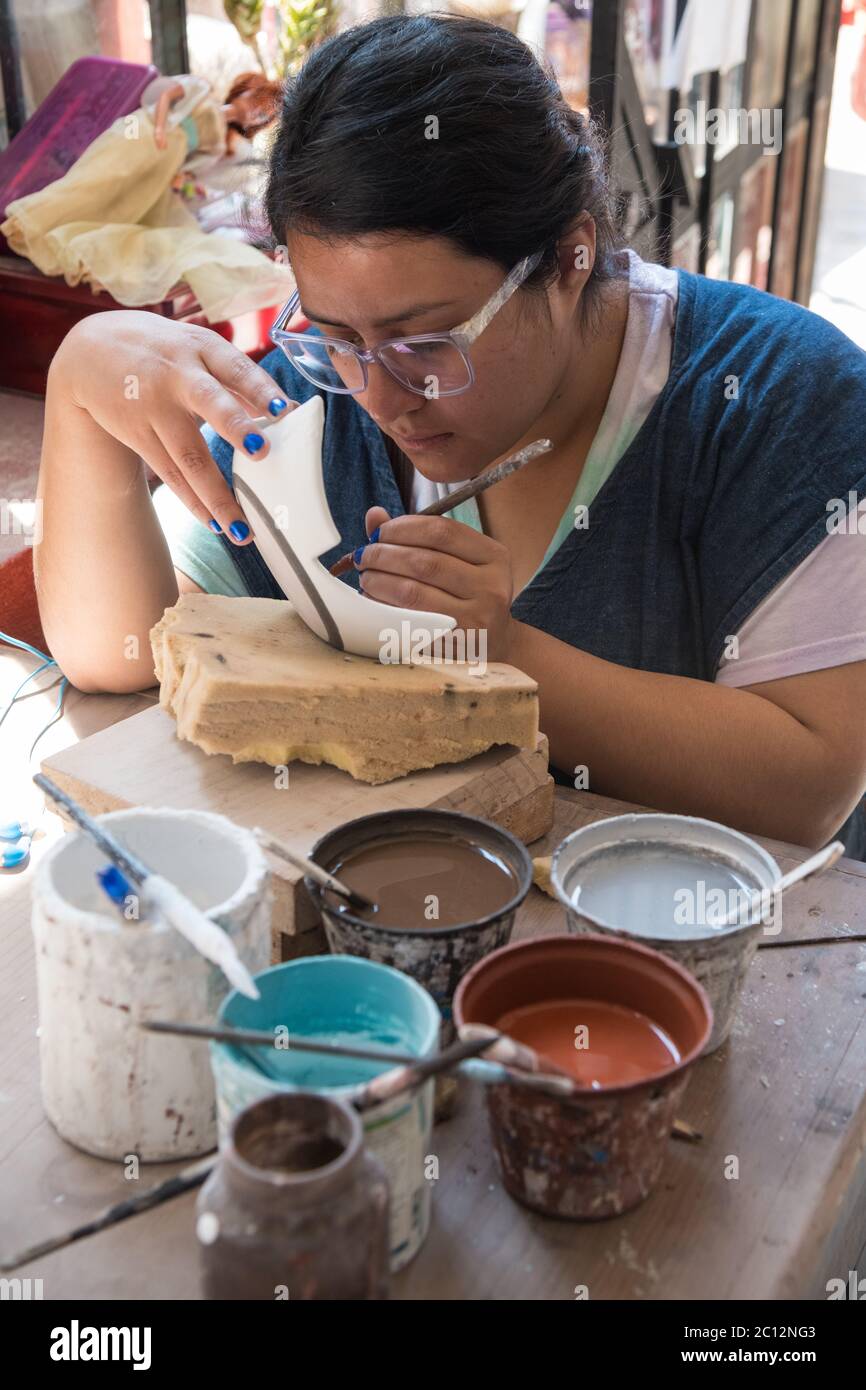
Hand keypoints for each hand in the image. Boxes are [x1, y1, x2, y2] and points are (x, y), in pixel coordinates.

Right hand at [52, 312, 296, 542]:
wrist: (88, 351)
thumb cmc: (161, 351)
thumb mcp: (196, 349)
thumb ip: (236, 378)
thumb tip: (284, 411)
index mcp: (201, 349)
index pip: (235, 367)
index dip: (259, 387)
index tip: (283, 409)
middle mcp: (178, 376)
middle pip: (210, 403)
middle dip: (236, 427)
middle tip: (261, 452)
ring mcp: (155, 407)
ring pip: (188, 455)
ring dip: (216, 494)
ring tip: (242, 530)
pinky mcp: (136, 433)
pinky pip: (170, 473)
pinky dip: (193, 500)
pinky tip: (215, 523)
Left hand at [354, 506, 515, 661]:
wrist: (491, 644)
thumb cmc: (466, 596)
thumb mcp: (455, 561)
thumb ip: (418, 536)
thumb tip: (374, 515)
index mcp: (494, 556)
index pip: (442, 530)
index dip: (403, 527)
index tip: (379, 533)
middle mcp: (491, 586)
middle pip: (424, 561)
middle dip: (384, 555)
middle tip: (364, 556)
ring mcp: (476, 619)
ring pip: (412, 592)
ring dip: (378, 580)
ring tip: (366, 576)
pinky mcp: (454, 644)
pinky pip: (407, 620)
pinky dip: (382, 606)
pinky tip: (373, 599)